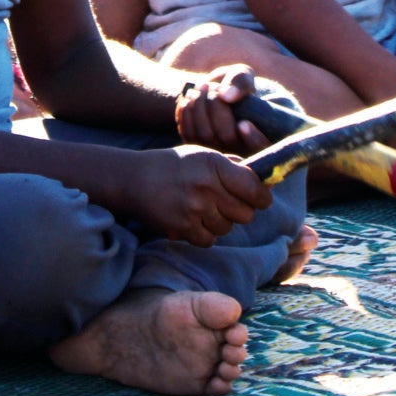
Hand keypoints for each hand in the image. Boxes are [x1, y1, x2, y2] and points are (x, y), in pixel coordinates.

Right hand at [133, 145, 267, 244]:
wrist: (132, 180)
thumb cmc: (173, 166)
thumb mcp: (203, 155)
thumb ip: (232, 166)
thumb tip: (263, 181)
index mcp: (214, 165)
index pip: (256, 189)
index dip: (261, 197)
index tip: (258, 198)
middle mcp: (206, 187)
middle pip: (246, 214)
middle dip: (240, 211)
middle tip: (227, 204)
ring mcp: (193, 210)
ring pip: (227, 228)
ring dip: (220, 222)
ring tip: (203, 208)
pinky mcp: (181, 228)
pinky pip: (209, 240)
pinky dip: (204, 234)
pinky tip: (192, 220)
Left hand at [173, 66, 266, 153]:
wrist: (213, 93)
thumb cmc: (234, 86)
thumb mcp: (243, 77)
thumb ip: (241, 82)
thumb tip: (227, 96)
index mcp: (257, 135)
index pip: (260, 146)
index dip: (253, 138)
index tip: (244, 123)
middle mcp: (237, 148)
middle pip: (227, 137)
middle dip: (217, 108)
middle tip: (214, 88)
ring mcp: (215, 150)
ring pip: (205, 135)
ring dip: (199, 106)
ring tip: (202, 87)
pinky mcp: (195, 146)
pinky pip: (188, 133)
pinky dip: (186, 112)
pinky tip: (190, 97)